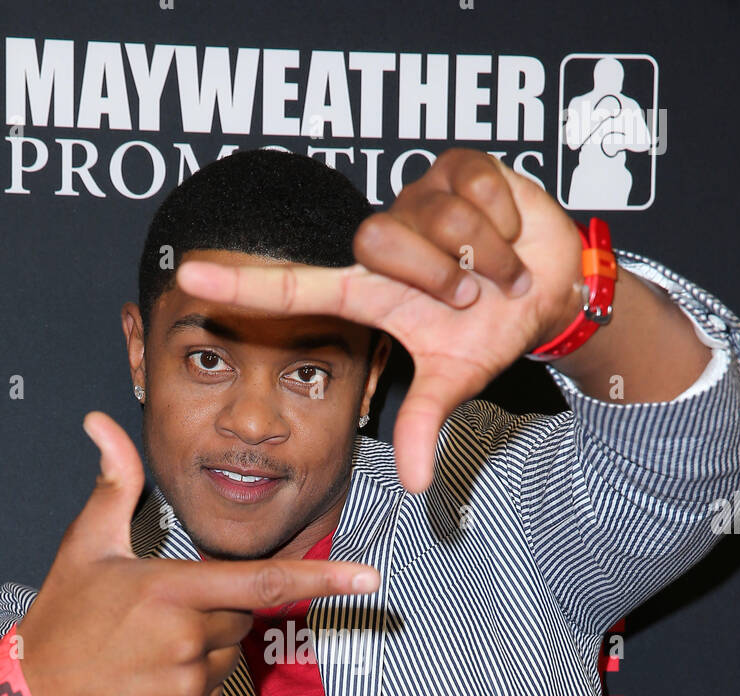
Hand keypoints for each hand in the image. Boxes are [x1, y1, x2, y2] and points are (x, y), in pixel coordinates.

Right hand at [15, 412, 379, 695]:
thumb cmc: (64, 617)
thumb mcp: (87, 545)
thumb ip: (115, 483)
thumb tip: (102, 423)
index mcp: (170, 589)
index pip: (263, 583)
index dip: (323, 580)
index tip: (370, 578)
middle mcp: (186, 638)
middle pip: (242, 615)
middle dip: (216, 608)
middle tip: (157, 616)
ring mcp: (188, 684)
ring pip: (230, 655)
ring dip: (204, 648)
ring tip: (148, 650)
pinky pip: (214, 692)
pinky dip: (192, 684)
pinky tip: (149, 679)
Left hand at [176, 149, 585, 491]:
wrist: (550, 286)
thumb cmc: (488, 329)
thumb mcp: (454, 380)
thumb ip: (423, 424)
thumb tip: (411, 485)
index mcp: (367, 291)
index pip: (292, 287)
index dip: (242, 285)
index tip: (189, 278)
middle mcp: (381, 241)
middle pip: (380, 242)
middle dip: (438, 276)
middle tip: (471, 297)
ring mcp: (416, 198)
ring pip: (438, 217)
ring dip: (485, 255)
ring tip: (498, 272)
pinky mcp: (457, 165)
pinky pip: (477, 187)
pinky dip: (507, 221)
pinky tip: (509, 232)